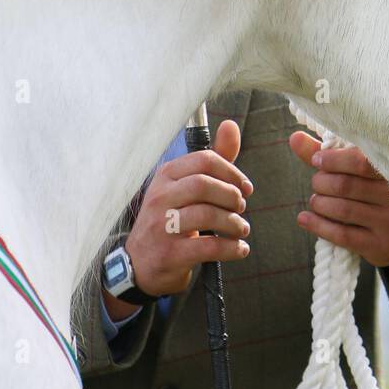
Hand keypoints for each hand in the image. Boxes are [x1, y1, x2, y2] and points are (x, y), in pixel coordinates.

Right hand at [103, 120, 253, 320]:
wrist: (141, 264)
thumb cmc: (172, 218)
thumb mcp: (187, 187)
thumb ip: (214, 160)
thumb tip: (231, 125)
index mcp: (166, 176)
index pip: (203, 160)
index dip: (232, 172)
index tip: (246, 188)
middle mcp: (159, 198)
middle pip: (203, 185)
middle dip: (231, 196)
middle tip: (242, 207)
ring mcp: (161, 226)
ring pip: (206, 215)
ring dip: (234, 223)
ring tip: (242, 230)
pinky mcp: (168, 254)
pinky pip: (207, 247)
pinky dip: (231, 248)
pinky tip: (240, 249)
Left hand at [290, 133, 388, 272]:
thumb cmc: (378, 195)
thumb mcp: (362, 173)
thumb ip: (330, 156)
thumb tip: (294, 138)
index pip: (361, 161)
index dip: (333, 160)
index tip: (317, 160)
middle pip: (346, 186)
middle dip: (322, 183)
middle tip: (317, 183)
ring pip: (342, 210)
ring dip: (319, 203)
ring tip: (316, 200)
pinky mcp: (380, 245)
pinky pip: (342, 235)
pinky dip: (318, 225)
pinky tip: (304, 218)